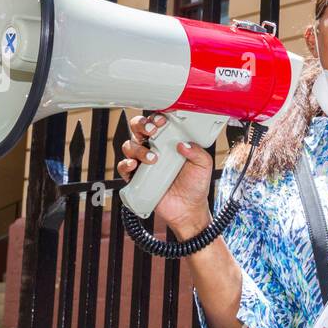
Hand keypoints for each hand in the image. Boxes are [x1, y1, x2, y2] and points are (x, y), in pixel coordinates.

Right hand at [116, 113, 214, 235]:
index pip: (157, 123)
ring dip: (138, 148)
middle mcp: (154, 149)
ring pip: (130, 146)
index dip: (156, 118)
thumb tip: (183, 144)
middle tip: (152, 131)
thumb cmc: (195, 186)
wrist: (188, 209)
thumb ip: (198, 152)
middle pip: (138, 129)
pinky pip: (124, 167)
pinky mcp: (136, 177)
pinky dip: (126, 164)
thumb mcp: (203, 166)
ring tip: (153, 159)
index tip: (162, 121)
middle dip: (141, 125)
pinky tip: (134, 166)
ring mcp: (143, 163)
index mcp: (169, 142)